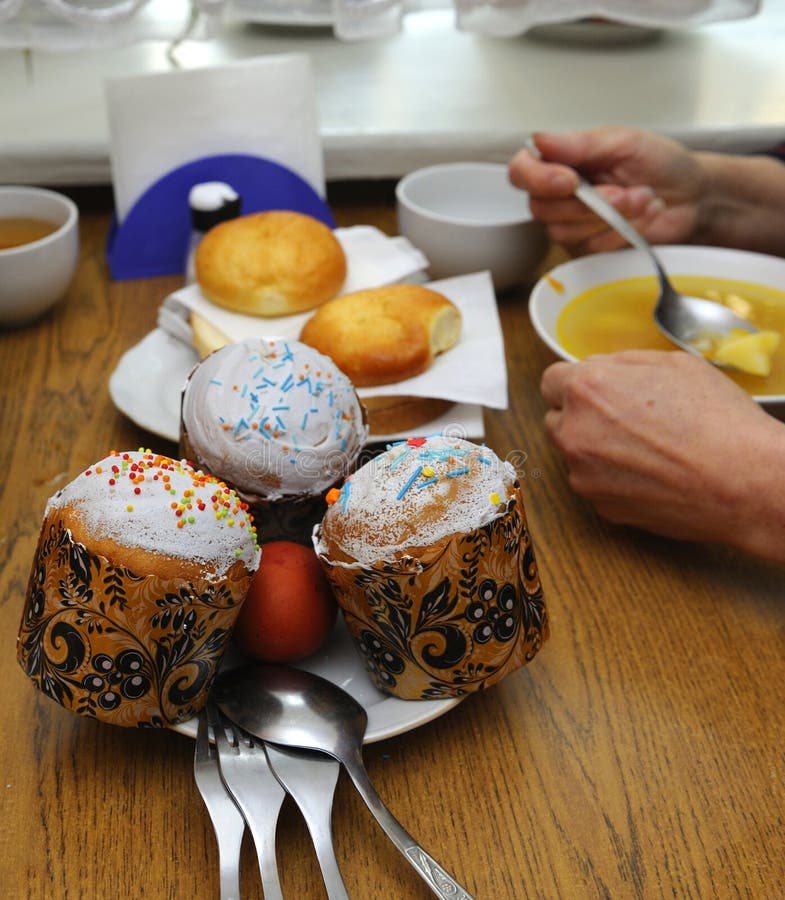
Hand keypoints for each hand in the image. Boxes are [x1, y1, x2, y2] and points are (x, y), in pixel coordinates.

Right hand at [508, 128, 705, 255]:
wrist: (692, 197)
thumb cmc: (660, 164)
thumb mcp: (623, 142)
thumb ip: (579, 144)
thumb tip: (538, 139)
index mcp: (562, 162)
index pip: (522, 172)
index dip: (538, 179)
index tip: (569, 181)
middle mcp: (560, 195)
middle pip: (541, 209)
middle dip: (588, 203)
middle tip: (624, 191)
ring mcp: (572, 225)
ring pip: (563, 232)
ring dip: (609, 218)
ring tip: (641, 199)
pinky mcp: (588, 249)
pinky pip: (588, 249)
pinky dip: (619, 234)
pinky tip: (641, 218)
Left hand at [540, 350, 784, 555]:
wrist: (743, 480)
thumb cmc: (716, 419)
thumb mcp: (672, 364)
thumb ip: (622, 364)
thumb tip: (602, 369)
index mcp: (587, 389)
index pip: (551, 381)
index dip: (575, 384)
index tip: (592, 391)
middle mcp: (574, 432)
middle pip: (557, 419)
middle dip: (581, 416)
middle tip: (623, 419)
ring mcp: (583, 475)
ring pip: (575, 455)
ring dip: (596, 449)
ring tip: (646, 448)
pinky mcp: (601, 506)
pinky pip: (596, 485)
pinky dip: (614, 479)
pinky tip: (652, 474)